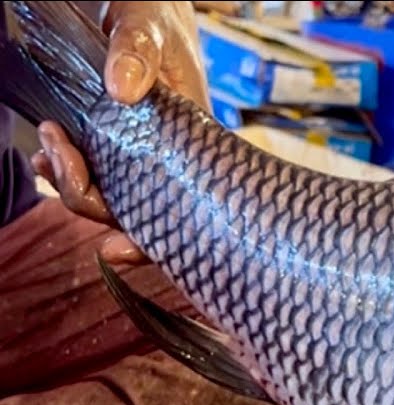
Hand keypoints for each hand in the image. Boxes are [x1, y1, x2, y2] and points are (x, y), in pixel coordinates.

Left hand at [30, 1, 209, 264]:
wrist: (147, 8)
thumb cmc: (159, 17)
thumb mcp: (149, 26)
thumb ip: (139, 53)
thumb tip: (123, 89)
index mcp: (197, 145)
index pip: (180, 211)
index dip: (147, 242)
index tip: (112, 246)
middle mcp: (173, 161)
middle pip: (134, 213)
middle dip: (89, 196)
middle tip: (58, 153)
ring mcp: (145, 155)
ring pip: (111, 196)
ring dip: (73, 183)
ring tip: (49, 148)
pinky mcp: (120, 145)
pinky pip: (97, 173)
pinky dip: (69, 171)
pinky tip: (50, 154)